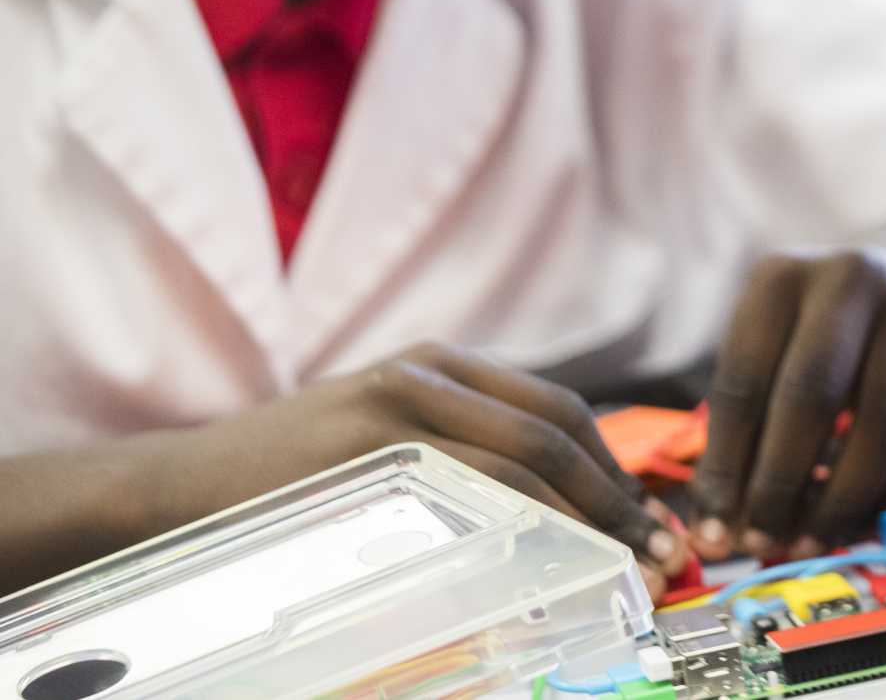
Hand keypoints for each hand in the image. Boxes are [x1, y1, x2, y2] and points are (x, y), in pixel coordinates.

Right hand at [155, 342, 691, 596]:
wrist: (178, 487)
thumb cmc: (288, 478)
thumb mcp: (383, 438)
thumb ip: (459, 450)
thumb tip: (556, 504)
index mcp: (442, 367)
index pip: (559, 413)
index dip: (615, 472)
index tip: (650, 525)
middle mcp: (430, 374)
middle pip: (558, 432)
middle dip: (619, 497)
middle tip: (659, 553)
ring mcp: (400, 407)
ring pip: (527, 461)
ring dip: (589, 517)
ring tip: (626, 566)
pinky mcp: (370, 449)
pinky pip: (471, 490)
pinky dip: (527, 527)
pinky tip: (554, 563)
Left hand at [688, 245, 885, 561]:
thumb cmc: (833, 331)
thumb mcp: (779, 346)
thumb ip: (743, 428)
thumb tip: (715, 529)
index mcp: (781, 278)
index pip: (741, 380)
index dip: (726, 464)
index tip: (717, 525)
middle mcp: (847, 282)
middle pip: (809, 394)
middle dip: (781, 483)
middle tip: (764, 542)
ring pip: (879, 420)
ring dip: (841, 497)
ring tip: (813, 541)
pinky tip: (860, 519)